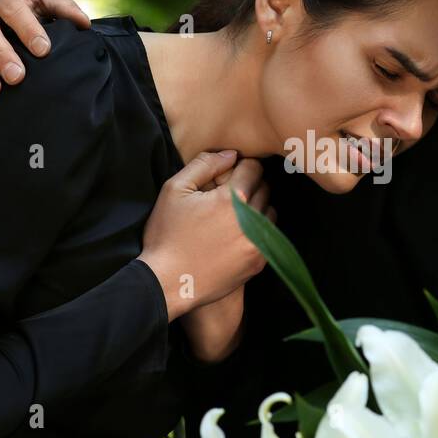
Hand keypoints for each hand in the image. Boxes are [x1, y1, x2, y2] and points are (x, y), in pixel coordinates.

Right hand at [178, 162, 274, 362]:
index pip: (254, 168)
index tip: (230, 173)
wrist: (168, 283)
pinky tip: (237, 234)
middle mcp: (252, 219)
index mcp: (233, 198)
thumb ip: (204, 165)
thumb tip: (231, 154)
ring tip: (234, 214)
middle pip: (264, 188)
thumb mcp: (175, 190)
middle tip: (229, 194)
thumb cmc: (167, 234)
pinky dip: (258, 230)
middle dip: (250, 185)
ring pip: (270, 212)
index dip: (241, 166)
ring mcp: (259, 243)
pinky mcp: (259, 262)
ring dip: (257, 207)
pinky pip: (270, 236)